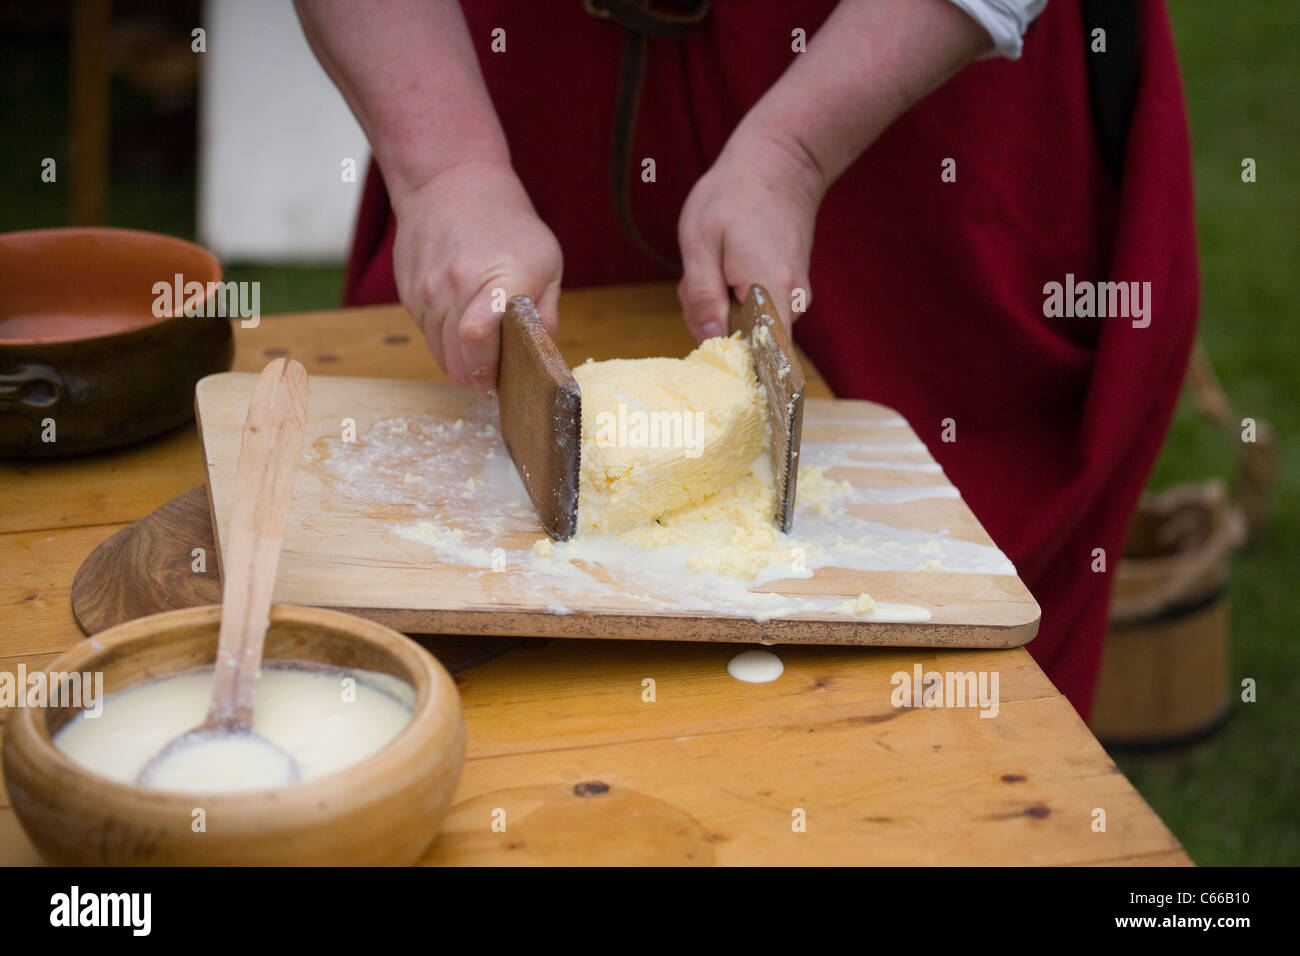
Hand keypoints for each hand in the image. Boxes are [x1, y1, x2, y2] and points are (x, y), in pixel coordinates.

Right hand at [392, 159, 562, 392]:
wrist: (452, 183)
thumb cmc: (509, 225)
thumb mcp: (546, 262)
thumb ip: (546, 313)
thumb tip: (545, 356)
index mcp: (501, 278)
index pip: (477, 336)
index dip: (486, 369)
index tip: (496, 383)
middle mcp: (458, 284)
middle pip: (456, 355)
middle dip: (474, 375)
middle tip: (489, 376)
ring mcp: (428, 287)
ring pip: (438, 350)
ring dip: (457, 360)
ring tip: (476, 351)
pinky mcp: (409, 290)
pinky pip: (425, 333)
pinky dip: (442, 340)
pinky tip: (457, 324)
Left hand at [677, 128, 824, 340]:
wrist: (778, 164)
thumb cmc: (733, 195)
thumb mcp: (700, 241)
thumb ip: (703, 296)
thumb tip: (710, 339)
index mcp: (769, 291)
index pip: (764, 358)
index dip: (734, 364)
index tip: (706, 344)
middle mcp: (791, 302)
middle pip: (743, 343)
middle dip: (709, 321)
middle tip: (695, 281)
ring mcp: (794, 299)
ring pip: (745, 327)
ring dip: (717, 306)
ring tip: (711, 266)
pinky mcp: (789, 294)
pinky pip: (752, 312)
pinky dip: (730, 297)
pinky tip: (725, 267)